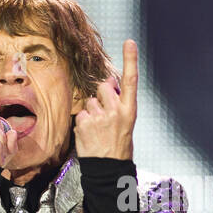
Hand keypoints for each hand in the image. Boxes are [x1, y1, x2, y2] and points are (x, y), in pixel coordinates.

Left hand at [74, 38, 137, 159]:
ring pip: (89, 101)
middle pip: (102, 86)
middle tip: (104, 113)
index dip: (130, 60)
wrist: (109, 170)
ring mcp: (99, 117)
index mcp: (129, 110)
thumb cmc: (118, 146)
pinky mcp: (84, 124)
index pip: (131, 80)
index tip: (130, 43)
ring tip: (97, 129)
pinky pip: (81, 114)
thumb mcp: (125, 124)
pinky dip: (83, 123)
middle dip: (101, 95)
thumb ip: (117, 104)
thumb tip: (106, 87)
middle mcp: (115, 111)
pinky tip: (90, 135)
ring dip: (91, 111)